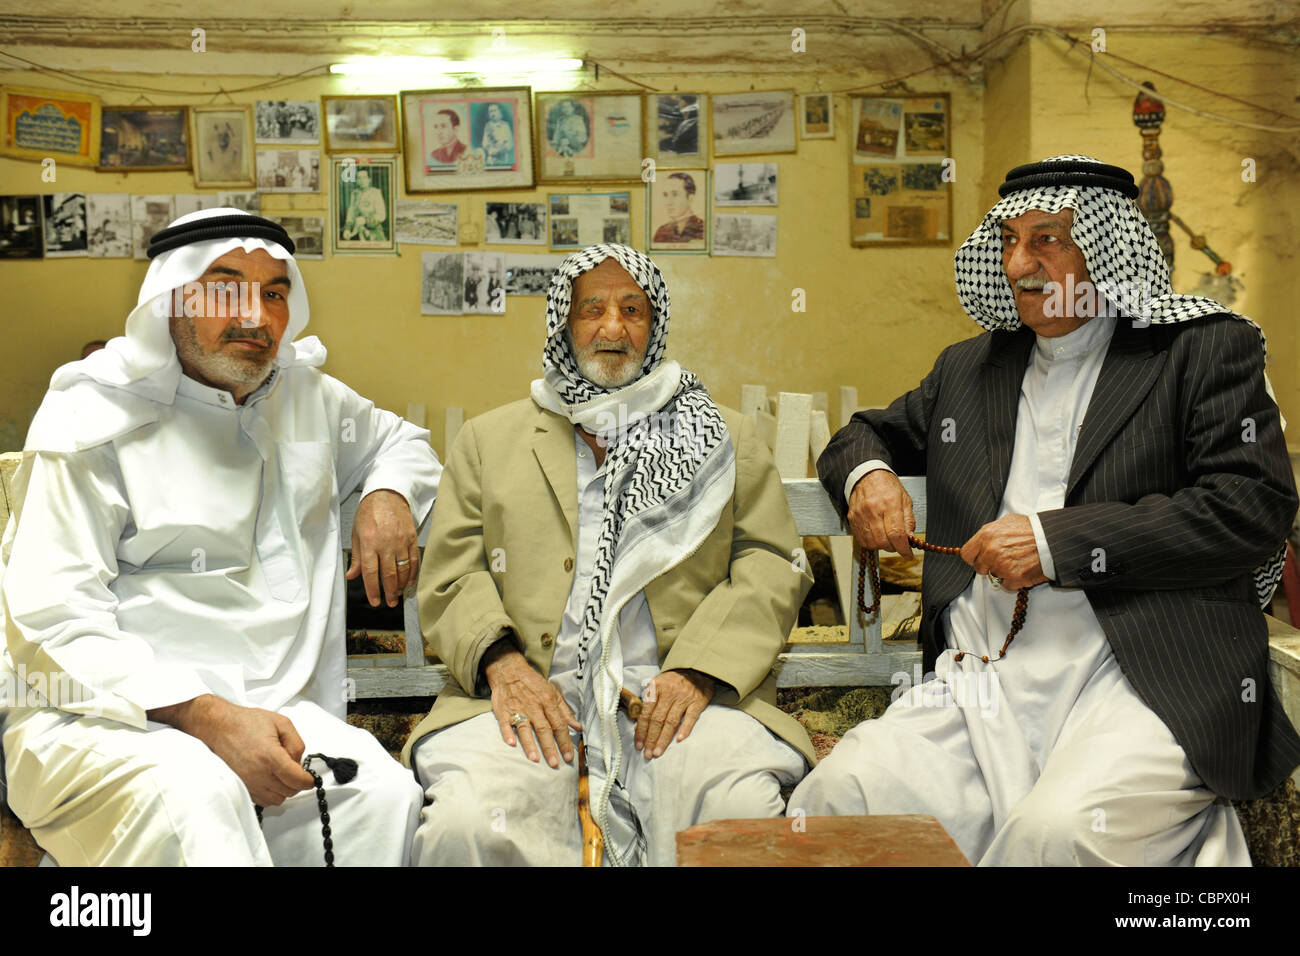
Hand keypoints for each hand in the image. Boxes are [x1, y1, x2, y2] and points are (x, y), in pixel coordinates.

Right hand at [149, 695, 313, 806]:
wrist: (218, 726)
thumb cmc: (246, 722)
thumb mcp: (282, 723)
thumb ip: (297, 744)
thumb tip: (299, 762)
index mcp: (270, 757)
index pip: (297, 780)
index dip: (308, 780)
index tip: (311, 778)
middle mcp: (258, 774)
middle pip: (289, 792)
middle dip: (296, 783)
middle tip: (294, 769)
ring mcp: (248, 783)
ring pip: (276, 800)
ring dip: (283, 789)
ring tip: (280, 773)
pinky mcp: (241, 787)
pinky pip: (262, 800)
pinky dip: (270, 793)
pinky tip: (269, 778)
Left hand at [346, 489, 418, 607]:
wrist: (387, 495)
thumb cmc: (369, 513)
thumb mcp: (356, 533)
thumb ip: (356, 557)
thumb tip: (352, 575)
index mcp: (369, 543)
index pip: (370, 572)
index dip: (373, 590)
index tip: (375, 601)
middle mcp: (386, 543)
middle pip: (389, 574)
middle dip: (389, 592)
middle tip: (390, 602)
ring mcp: (400, 541)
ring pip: (403, 569)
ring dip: (400, 585)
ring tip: (398, 594)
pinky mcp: (411, 537)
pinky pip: (413, 559)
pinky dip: (412, 573)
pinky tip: (409, 581)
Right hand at [484, 644, 580, 767]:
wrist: (510, 670)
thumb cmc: (533, 684)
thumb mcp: (553, 693)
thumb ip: (565, 711)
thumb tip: (578, 727)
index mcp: (548, 702)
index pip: (559, 724)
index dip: (565, 741)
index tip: (569, 756)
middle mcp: (534, 706)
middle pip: (544, 729)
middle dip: (550, 747)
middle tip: (555, 764)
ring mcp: (517, 709)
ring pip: (525, 728)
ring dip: (530, 744)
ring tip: (535, 759)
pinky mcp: (503, 710)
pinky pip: (505, 723)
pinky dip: (507, 733)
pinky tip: (511, 743)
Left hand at [635, 670, 714, 759]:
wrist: (697, 669)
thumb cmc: (673, 681)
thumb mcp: (657, 685)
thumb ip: (648, 702)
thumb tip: (637, 725)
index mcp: (656, 688)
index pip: (646, 712)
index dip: (641, 730)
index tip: (638, 745)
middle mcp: (669, 692)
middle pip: (657, 719)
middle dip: (651, 739)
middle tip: (648, 754)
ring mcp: (684, 697)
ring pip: (671, 721)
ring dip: (664, 739)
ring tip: (658, 752)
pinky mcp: (698, 701)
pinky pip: (691, 717)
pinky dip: (685, 729)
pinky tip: (679, 740)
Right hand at [847, 469, 915, 559]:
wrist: (866, 476)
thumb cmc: (887, 486)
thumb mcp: (905, 499)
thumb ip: (908, 520)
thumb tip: (910, 539)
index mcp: (890, 503)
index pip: (896, 534)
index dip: (903, 549)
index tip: (908, 554)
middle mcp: (873, 510)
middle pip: (883, 542)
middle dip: (893, 548)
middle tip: (898, 543)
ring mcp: (860, 515)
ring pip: (872, 543)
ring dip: (882, 546)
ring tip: (887, 538)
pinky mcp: (852, 519)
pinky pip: (862, 540)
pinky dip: (871, 543)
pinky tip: (876, 536)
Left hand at [960, 514, 1047, 590]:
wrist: (1052, 538)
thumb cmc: (1032, 529)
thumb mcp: (1006, 522)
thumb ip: (990, 532)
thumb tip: (982, 541)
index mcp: (986, 536)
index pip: (967, 554)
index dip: (974, 557)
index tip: (980, 558)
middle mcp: (991, 551)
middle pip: (979, 568)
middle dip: (989, 566)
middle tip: (1003, 560)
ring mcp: (1001, 566)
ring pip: (994, 576)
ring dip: (1003, 573)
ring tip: (1017, 562)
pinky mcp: (1013, 578)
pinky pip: (1006, 585)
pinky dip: (1013, 580)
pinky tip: (1022, 569)